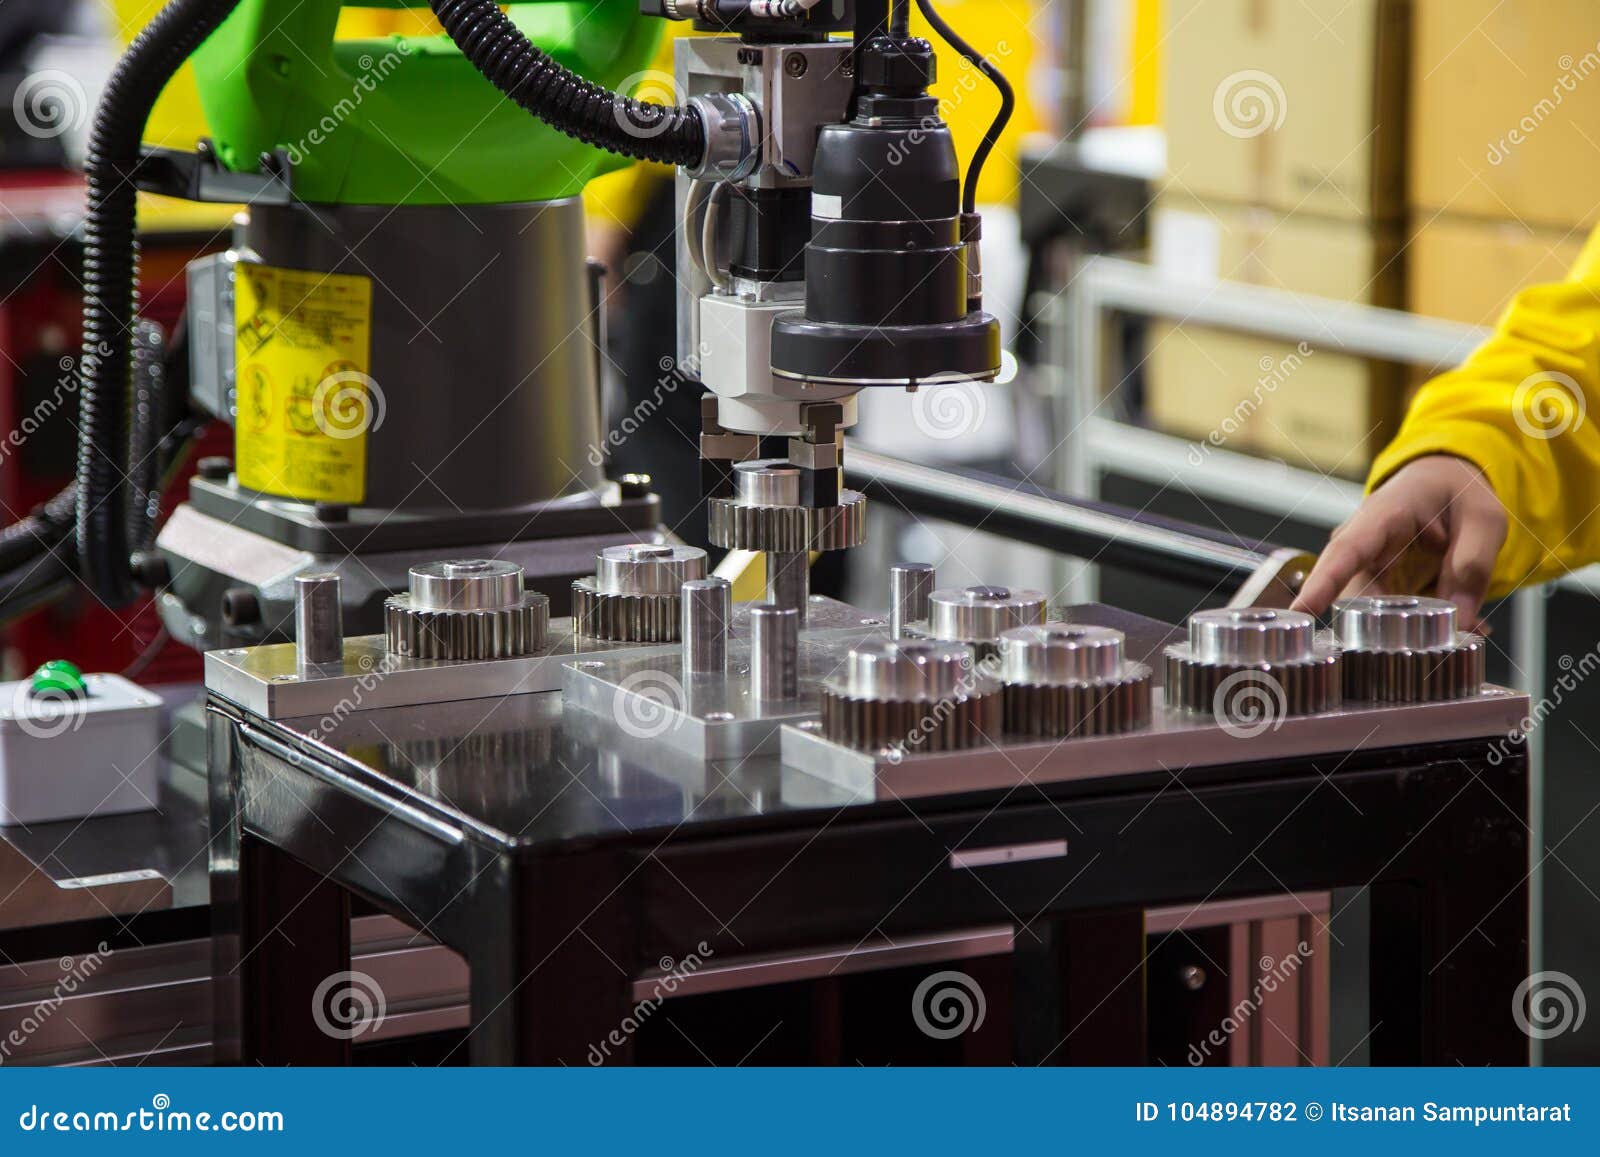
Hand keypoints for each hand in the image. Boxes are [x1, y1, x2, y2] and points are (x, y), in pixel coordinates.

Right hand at [1291, 454, 1508, 626]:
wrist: (1443, 483)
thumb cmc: (1455, 492)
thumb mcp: (1484, 519)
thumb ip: (1473, 565)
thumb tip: (1461, 620)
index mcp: (1383, 514)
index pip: (1346, 550)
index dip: (1322, 582)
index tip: (1302, 611)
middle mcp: (1361, 541)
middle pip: (1347, 591)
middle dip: (1370, 627)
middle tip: (1409, 648)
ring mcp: (1362, 564)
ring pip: (1364, 609)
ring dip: (1398, 631)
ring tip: (1444, 637)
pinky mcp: (1373, 583)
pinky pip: (1382, 614)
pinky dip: (1412, 628)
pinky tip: (1448, 629)